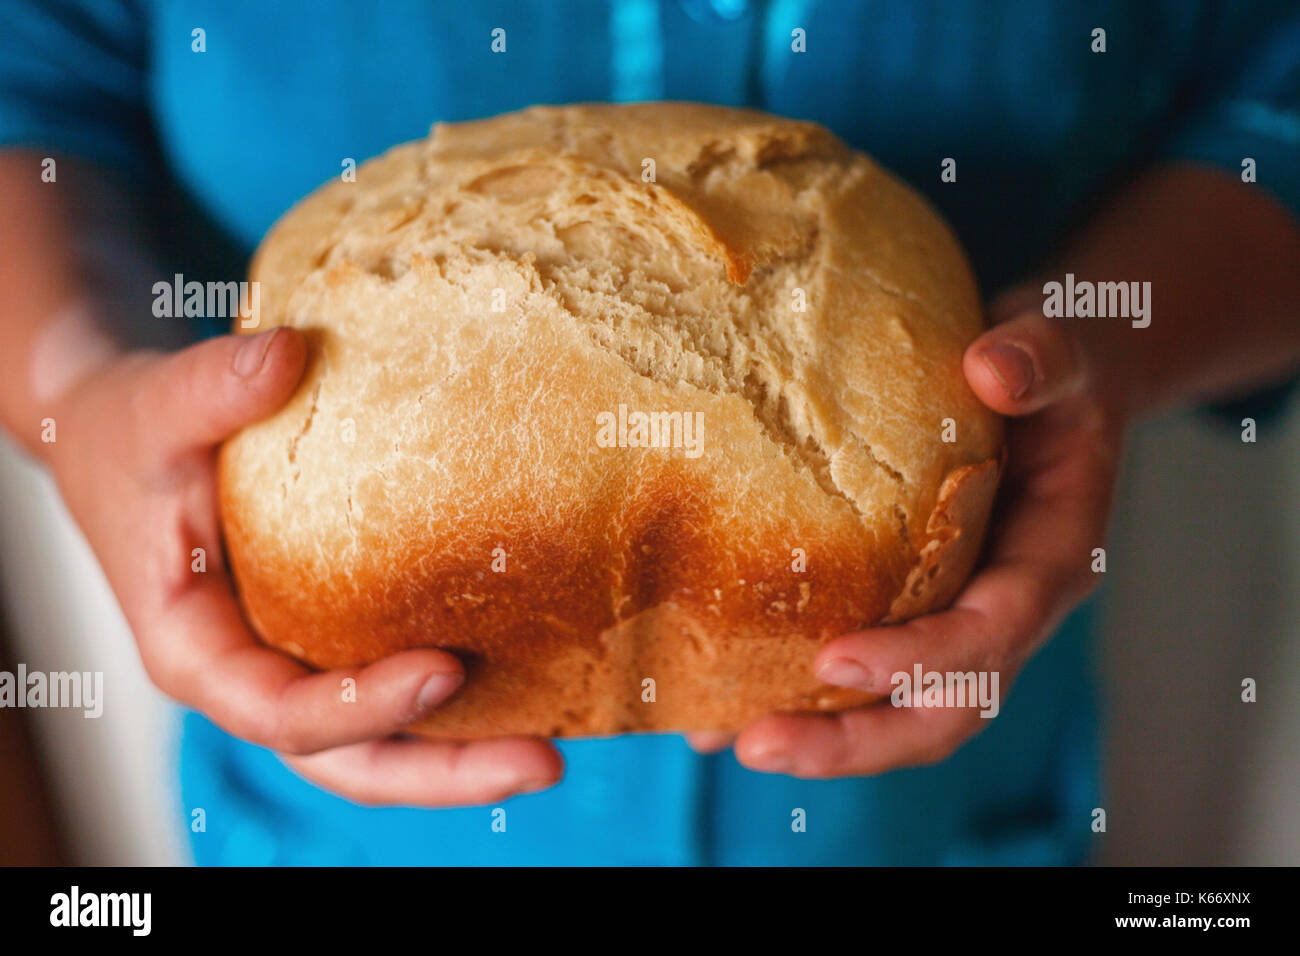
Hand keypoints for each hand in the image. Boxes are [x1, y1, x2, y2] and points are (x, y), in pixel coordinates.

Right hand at [45, 327, 562, 804]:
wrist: (132, 433)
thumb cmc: (130, 432)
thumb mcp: (151, 406)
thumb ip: (208, 387)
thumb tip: (286, 353)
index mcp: (195, 649)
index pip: (276, 713)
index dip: (360, 708)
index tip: (448, 671)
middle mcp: (252, 675)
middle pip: (348, 760)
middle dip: (442, 775)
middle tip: (544, 764)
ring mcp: (297, 664)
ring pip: (381, 743)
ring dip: (463, 757)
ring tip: (554, 752)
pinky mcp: (336, 636)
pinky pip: (398, 684)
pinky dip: (462, 703)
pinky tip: (538, 681)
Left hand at [728, 296, 1125, 775]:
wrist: (1051, 383)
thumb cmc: (1056, 365)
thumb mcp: (1062, 343)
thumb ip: (1040, 356)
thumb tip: (991, 369)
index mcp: (1052, 559)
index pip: (994, 631)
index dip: (921, 659)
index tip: (835, 661)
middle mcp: (1007, 609)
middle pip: (946, 709)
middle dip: (858, 741)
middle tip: (759, 744)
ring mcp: (959, 617)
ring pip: (903, 710)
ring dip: (822, 738)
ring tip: (723, 739)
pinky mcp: (916, 610)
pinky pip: (866, 674)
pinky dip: (803, 699)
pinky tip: (723, 706)